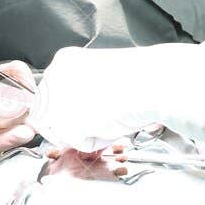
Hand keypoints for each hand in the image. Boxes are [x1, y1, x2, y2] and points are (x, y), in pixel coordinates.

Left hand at [0, 61, 37, 204]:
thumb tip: (28, 101)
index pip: (13, 75)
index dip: (25, 80)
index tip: (31, 90)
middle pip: (24, 100)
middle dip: (33, 104)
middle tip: (35, 112)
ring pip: (22, 121)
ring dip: (28, 122)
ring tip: (23, 127)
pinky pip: (13, 141)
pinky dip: (18, 138)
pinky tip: (16, 136)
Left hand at [28, 40, 204, 151]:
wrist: (154, 81)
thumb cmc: (139, 77)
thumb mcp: (103, 76)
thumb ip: (81, 91)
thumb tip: (76, 112)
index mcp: (64, 61)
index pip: (51, 97)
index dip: (68, 112)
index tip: (88, 113)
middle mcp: (54, 77)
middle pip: (50, 116)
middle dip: (73, 124)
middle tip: (101, 118)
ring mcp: (57, 101)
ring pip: (62, 132)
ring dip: (84, 132)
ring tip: (108, 117)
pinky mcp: (67, 123)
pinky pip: (78, 143)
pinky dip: (96, 141)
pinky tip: (111, 123)